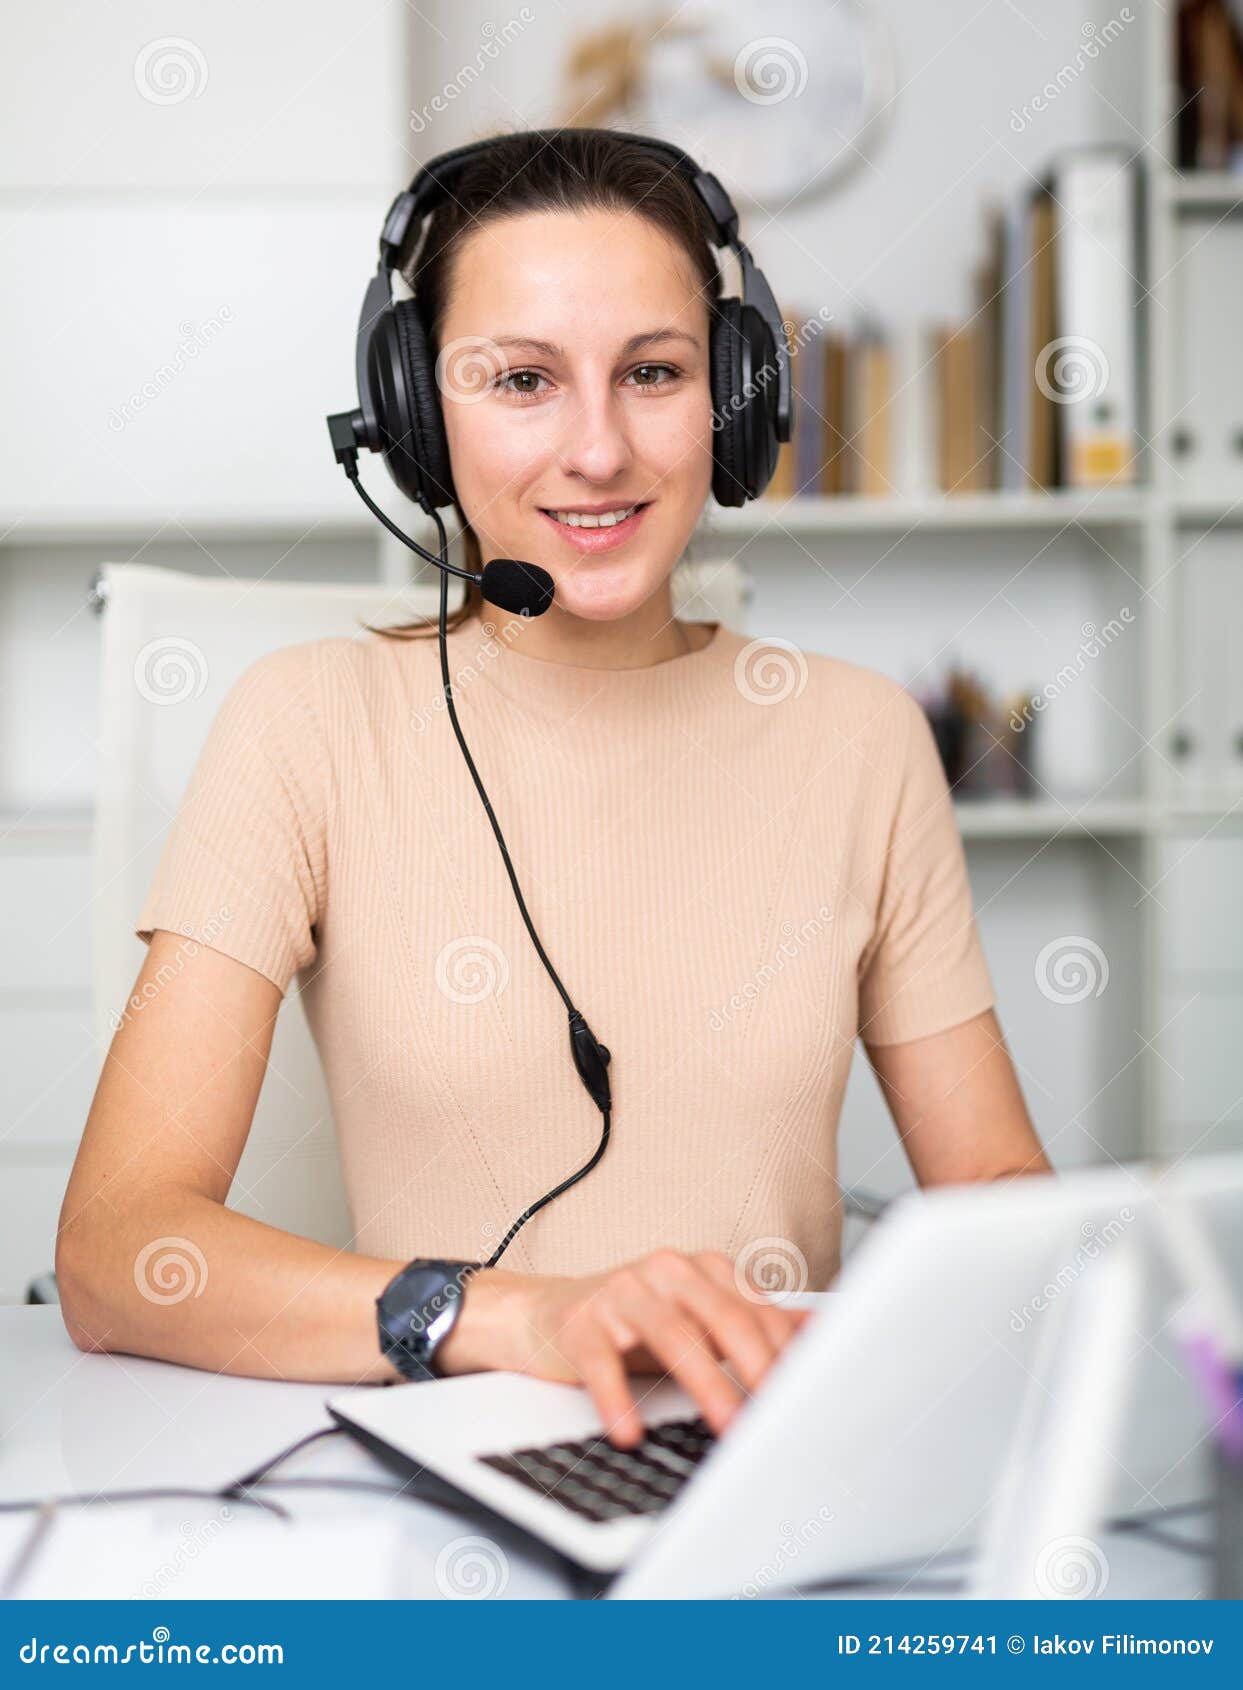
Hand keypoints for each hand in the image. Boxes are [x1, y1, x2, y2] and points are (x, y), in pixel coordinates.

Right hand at [514, 1248, 810, 1447]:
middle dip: (757, 1369)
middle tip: (778, 1414)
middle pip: (723, 1317)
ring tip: (727, 1428)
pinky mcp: (579, 1322)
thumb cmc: (634, 1325)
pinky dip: (618, 1400)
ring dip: (706, 1387)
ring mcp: (621, 1292)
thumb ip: (756, 1322)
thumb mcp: (699, 1320)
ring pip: (673, 1336)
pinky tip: (631, 1431)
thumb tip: (820, 1329)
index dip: (785, 1356)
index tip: (808, 1397)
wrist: (545, 1315)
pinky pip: (602, 1362)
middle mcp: (666, 1270)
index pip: (757, 1311)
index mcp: (704, 1269)